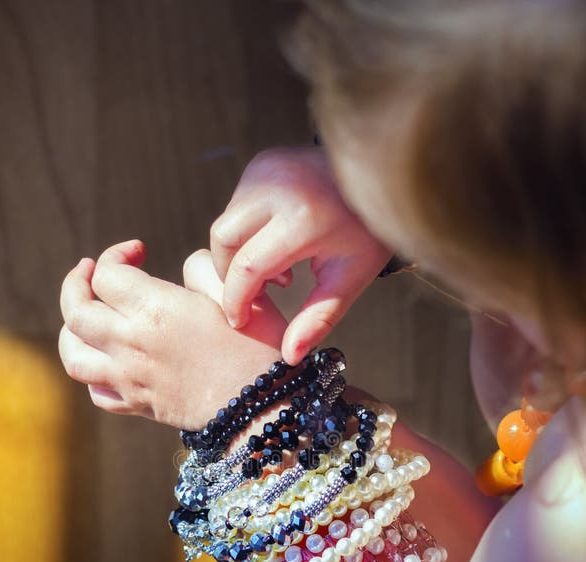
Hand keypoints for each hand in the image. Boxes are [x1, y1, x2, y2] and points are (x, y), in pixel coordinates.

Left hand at [58, 240, 286, 428]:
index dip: (116, 254)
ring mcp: (130, 379)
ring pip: (73, 354)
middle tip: (89, 271)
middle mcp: (133, 344)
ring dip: (72, 330)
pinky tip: (106, 359)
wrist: (264, 410)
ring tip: (85, 317)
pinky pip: (96, 391)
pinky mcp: (139, 406)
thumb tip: (181, 268)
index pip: (107, 273)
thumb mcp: (236, 293)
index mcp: (156, 310)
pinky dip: (93, 372)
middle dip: (76, 283)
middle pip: (76, 310)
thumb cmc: (258, 347)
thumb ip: (201, 268)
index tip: (139, 249)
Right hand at [211, 146, 390, 364]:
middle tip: (262, 295)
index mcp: (302, 219)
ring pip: (225, 224)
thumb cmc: (368, 233)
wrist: (379, 177)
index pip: (246, 267)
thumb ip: (318, 319)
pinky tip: (280, 245)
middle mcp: (277, 187)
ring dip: (240, 255)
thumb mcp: (349, 279)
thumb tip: (289, 357)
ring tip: (282, 271)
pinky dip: (248, 233)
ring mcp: (266, 169)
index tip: (239, 322)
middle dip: (232, 275)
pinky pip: (237, 208)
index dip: (236, 300)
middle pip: (223, 241)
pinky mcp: (261, 162)